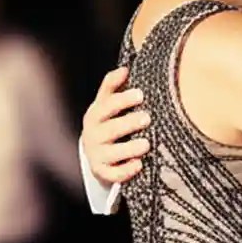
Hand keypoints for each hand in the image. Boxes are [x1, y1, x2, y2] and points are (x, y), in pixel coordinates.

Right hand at [81, 66, 151, 183]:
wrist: (97, 150)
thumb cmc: (109, 119)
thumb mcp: (107, 102)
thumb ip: (113, 85)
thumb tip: (125, 68)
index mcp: (96, 114)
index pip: (107, 106)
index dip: (122, 100)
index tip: (140, 95)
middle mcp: (94, 135)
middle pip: (110, 130)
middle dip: (128, 124)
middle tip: (147, 118)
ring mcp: (97, 154)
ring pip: (112, 153)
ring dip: (129, 148)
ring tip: (146, 144)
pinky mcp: (103, 171)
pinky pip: (113, 174)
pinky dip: (125, 171)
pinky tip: (139, 165)